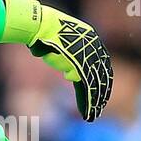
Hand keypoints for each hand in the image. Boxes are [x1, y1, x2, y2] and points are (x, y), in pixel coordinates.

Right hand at [1, 0, 112, 121]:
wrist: (38, 25)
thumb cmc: (44, 34)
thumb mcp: (62, 45)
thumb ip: (70, 57)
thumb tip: (72, 73)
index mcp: (92, 40)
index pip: (102, 65)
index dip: (102, 81)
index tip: (102, 94)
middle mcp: (93, 48)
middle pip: (102, 76)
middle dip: (101, 95)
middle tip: (100, 108)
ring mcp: (87, 56)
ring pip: (95, 85)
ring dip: (94, 102)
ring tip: (93, 115)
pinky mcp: (78, 65)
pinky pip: (86, 88)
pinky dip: (87, 102)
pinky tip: (88, 113)